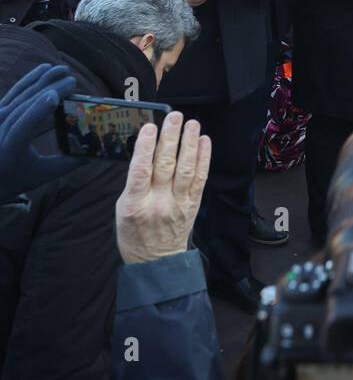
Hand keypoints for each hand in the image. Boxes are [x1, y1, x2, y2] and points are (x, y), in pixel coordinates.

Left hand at [0, 63, 78, 202]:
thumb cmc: (18, 176)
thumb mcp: (43, 174)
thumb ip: (68, 164)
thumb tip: (95, 154)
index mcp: (10, 150)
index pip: (23, 127)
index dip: (38, 111)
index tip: (55, 96)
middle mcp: (0, 131)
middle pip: (25, 106)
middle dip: (49, 89)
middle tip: (72, 80)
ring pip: (21, 95)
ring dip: (42, 80)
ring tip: (63, 69)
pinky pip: (15, 91)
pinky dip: (29, 79)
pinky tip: (43, 69)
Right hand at [116, 111, 211, 264]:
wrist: (156, 262)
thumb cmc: (134, 234)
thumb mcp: (122, 209)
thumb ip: (134, 183)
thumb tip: (146, 152)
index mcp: (136, 204)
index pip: (141, 171)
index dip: (146, 147)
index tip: (150, 127)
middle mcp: (158, 202)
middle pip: (166, 165)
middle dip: (171, 138)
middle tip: (174, 117)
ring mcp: (178, 203)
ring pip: (186, 169)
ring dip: (190, 143)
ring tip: (191, 124)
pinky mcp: (193, 204)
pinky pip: (200, 178)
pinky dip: (203, 158)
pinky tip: (203, 142)